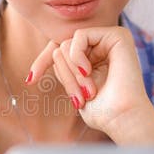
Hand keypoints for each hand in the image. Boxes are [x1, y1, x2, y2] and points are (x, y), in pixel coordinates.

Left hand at [27, 26, 153, 143]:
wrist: (122, 118)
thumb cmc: (103, 112)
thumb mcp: (76, 89)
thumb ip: (66, 70)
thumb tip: (55, 51)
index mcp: (95, 59)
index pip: (61, 52)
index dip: (42, 63)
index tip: (30, 80)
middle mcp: (103, 47)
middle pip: (61, 48)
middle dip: (64, 75)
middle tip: (79, 98)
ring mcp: (110, 40)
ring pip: (68, 44)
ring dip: (71, 72)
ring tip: (88, 90)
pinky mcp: (117, 35)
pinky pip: (79, 35)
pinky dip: (76, 55)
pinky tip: (86, 71)